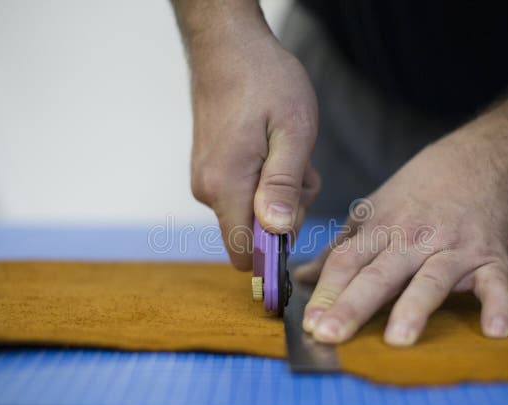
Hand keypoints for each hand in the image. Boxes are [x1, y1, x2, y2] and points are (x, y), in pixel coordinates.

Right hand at [187, 23, 319, 269]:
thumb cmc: (265, 81)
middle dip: (287, 214)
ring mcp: (206, 179)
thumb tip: (276, 232)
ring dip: (280, 194)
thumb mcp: (292, 131)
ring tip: (289, 151)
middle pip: (255, 235)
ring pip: (252, 213)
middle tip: (301, 170)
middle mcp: (208, 190)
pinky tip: (275, 149)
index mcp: (226, 186)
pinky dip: (267, 181)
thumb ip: (283, 185)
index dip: (276, 257)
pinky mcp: (211, 169)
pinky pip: (244, 194)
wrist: (228, 46)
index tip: (300, 228)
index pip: (246, 256)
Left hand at [294, 134, 507, 345]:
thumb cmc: (422, 191)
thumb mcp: (375, 210)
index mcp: (381, 230)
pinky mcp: (490, 257)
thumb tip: (304, 278)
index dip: (326, 292)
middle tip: (329, 336)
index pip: (346, 263)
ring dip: (414, 309)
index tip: (307, 324)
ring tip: (397, 339)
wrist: (485, 160)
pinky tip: (494, 330)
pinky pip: (494, 283)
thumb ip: (341, 248)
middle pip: (377, 275)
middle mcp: (413, 240)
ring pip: (430, 280)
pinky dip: (497, 304)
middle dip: (352, 306)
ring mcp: (452, 249)